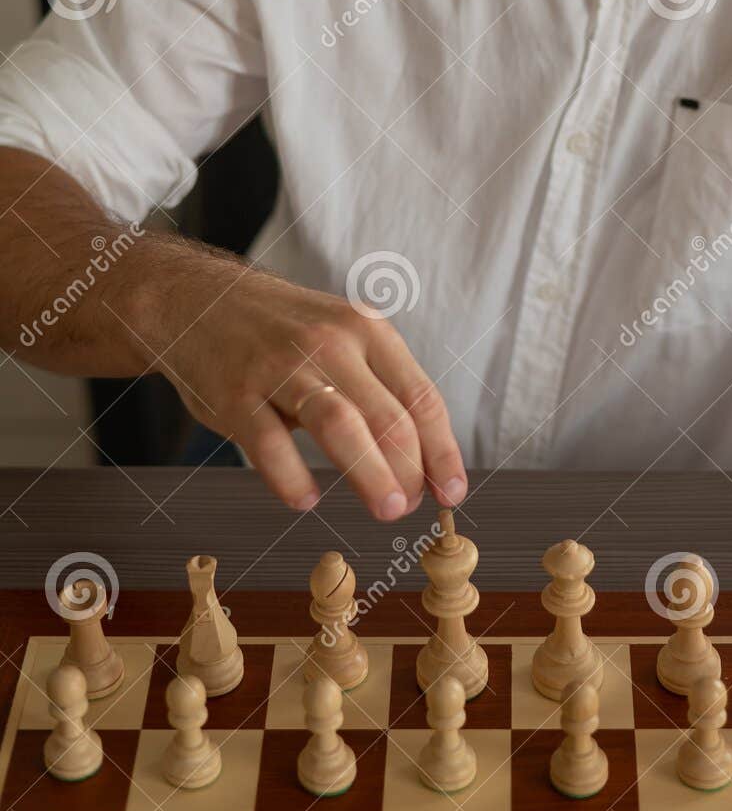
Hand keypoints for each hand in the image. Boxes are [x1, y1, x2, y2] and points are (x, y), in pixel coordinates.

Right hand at [148, 261, 466, 519]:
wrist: (200, 301)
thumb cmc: (285, 334)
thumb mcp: (343, 338)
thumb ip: (378, 389)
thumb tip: (423, 464)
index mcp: (367, 330)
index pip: (421, 398)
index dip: (443, 452)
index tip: (451, 492)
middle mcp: (331, 342)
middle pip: (388, 416)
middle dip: (410, 471)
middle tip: (409, 508)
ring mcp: (281, 366)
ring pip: (340, 425)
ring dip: (371, 474)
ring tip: (386, 509)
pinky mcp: (235, 393)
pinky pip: (270, 445)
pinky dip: (292, 479)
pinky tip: (306, 499)